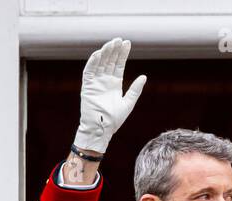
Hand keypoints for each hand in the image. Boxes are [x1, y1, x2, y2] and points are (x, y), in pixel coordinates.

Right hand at [74, 37, 146, 154]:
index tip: (127, 43)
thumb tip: (144, 76)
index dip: (122, 54)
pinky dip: (92, 62)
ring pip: (100, 63)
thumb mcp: (128, 103)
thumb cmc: (115, 120)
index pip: (118, 64)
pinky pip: (89, 72)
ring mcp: (96, 83)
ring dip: (104, 53)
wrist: (102, 130)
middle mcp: (105, 81)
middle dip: (114, 50)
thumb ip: (135, 89)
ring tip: (111, 43)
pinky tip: (98, 54)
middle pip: (109, 61)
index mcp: (115, 84)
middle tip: (119, 40)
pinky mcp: (87, 87)